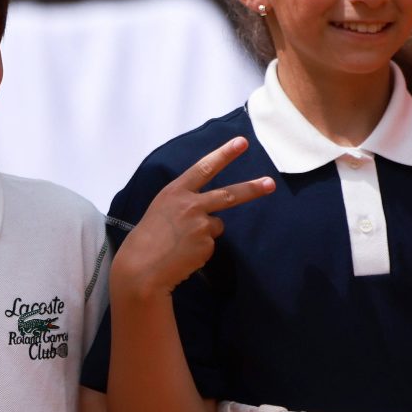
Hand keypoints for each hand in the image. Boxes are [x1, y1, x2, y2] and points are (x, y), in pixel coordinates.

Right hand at [112, 137, 274, 304]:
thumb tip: (212, 213)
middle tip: (270, 183)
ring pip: (216, 225)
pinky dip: (201, 250)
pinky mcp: (206, 244)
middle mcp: (190, 204)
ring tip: (181, 243)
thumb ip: (184, 203)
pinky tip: (184, 255)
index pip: (204, 167)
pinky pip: (210, 244)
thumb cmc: (148, 239)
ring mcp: (200, 224)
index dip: (224, 154)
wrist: (141, 269)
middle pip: (228, 195)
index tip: (242, 142)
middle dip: (252, 188)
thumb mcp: (162, 209)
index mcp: (175, 191)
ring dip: (204, 233)